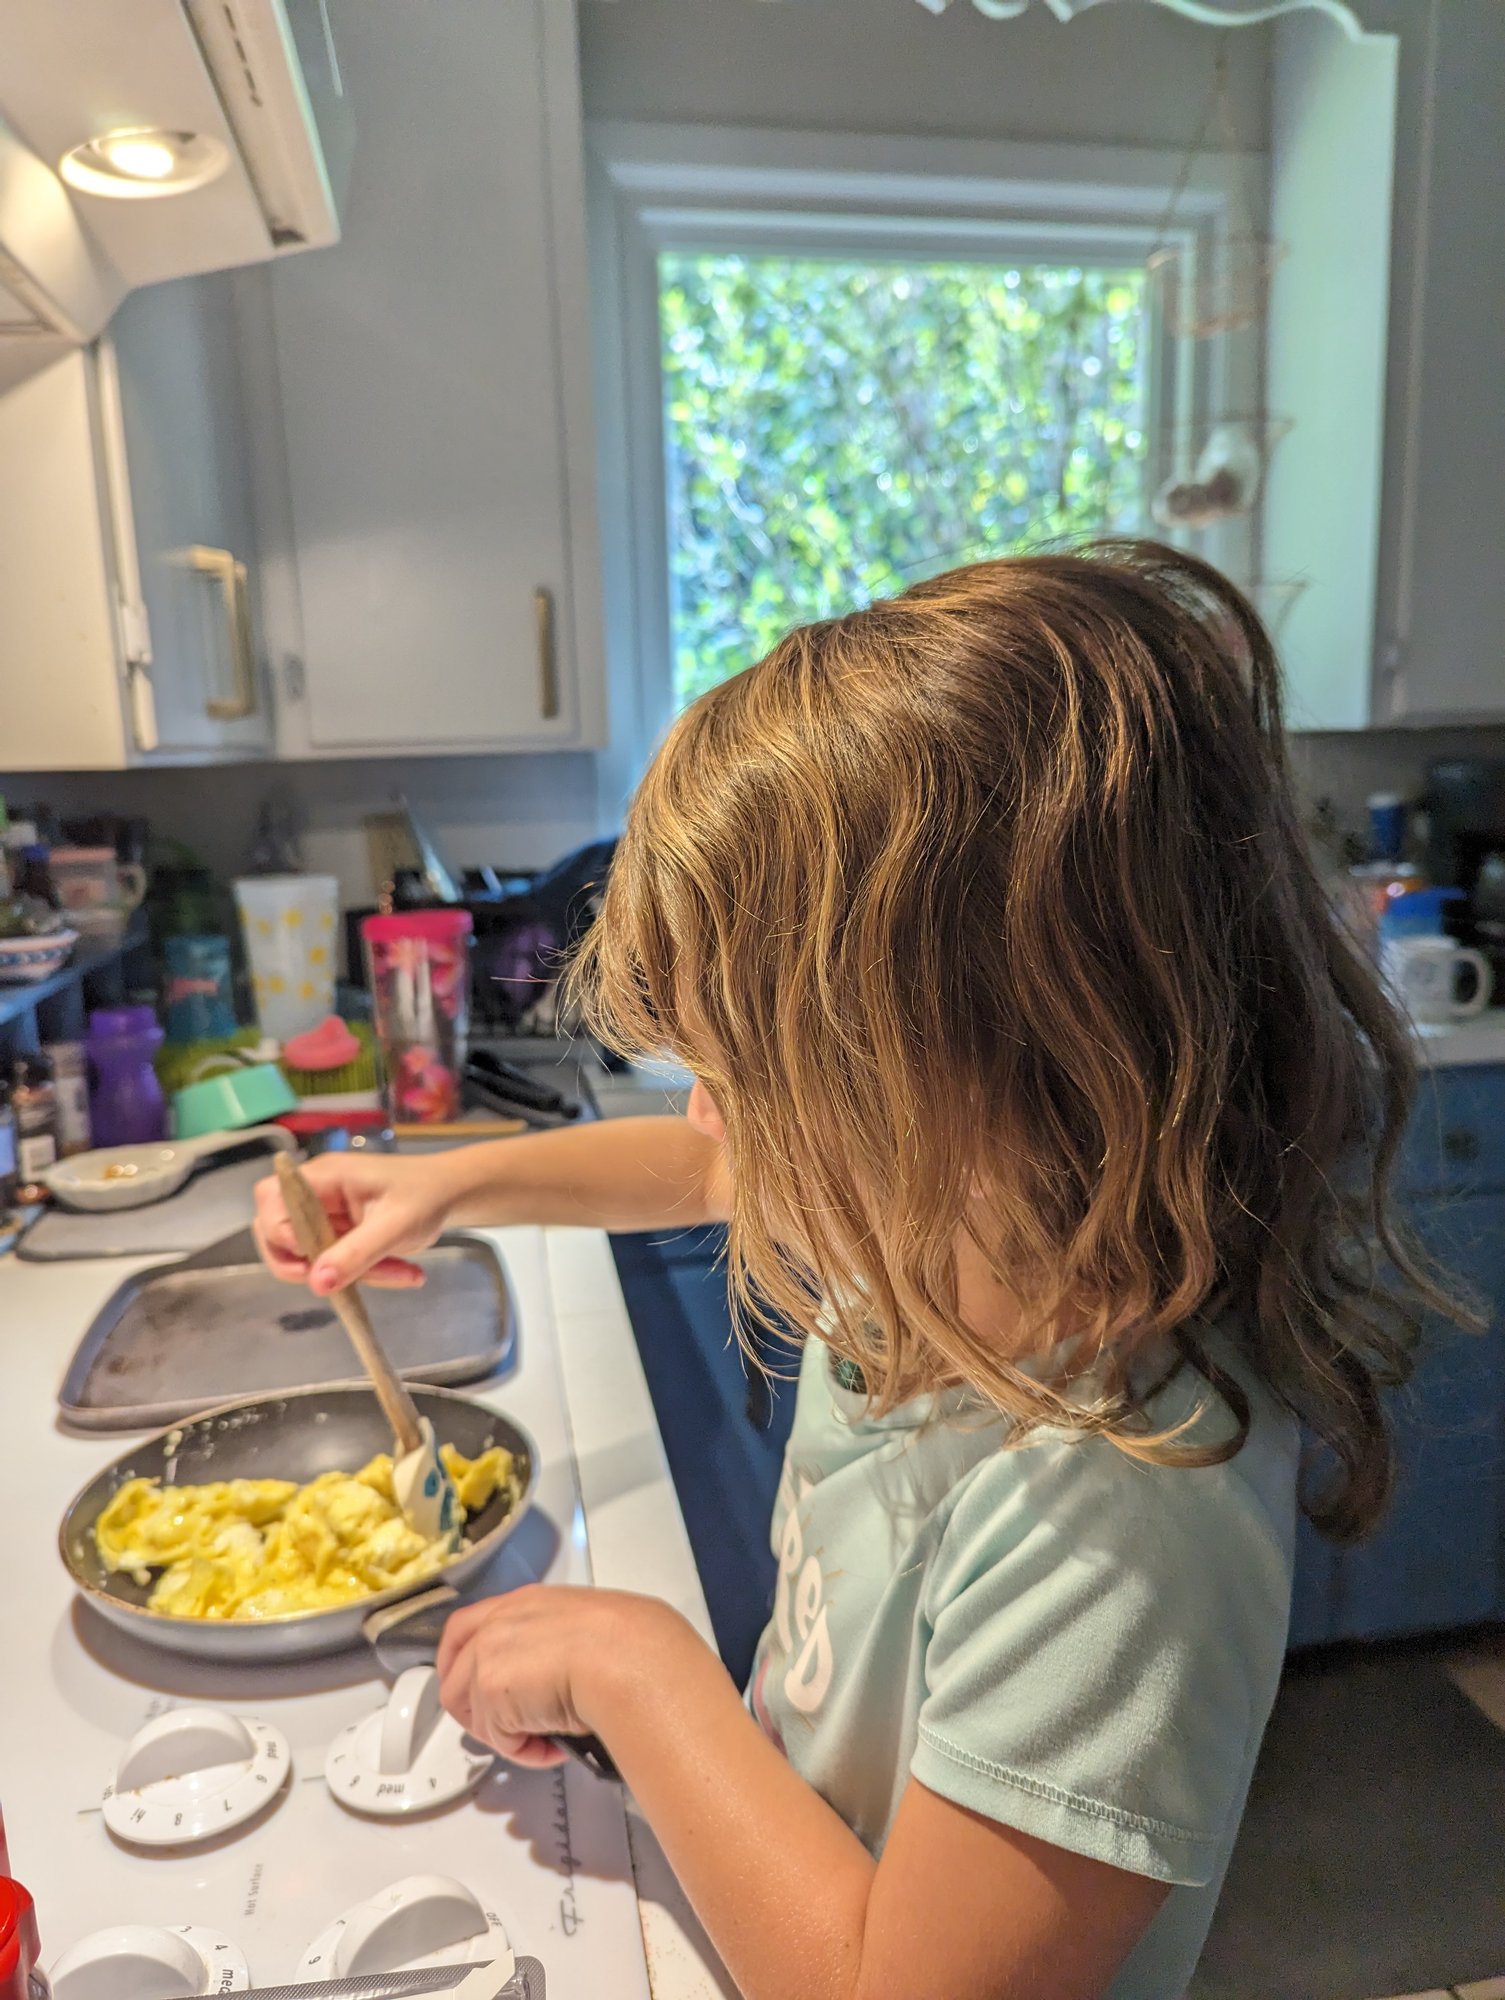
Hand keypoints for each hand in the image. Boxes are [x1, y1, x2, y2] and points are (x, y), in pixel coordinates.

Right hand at [252, 1151, 461, 1291]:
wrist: (452, 1193)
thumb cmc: (427, 1195)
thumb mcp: (396, 1225)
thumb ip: (357, 1253)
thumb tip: (317, 1283)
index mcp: (324, 1176)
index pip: (271, 1199)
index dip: (280, 1234)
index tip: (311, 1261)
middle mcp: (317, 1193)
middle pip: (274, 1230)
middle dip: (303, 1264)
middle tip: (336, 1283)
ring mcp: (326, 1214)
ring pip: (307, 1255)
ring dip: (346, 1275)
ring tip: (397, 1273)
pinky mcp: (339, 1233)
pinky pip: (333, 1262)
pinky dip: (363, 1275)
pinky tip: (403, 1272)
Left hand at [436, 1585, 696, 1769]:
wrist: (623, 1654)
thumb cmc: (627, 1641)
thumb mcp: (589, 1626)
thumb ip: (560, 1643)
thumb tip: (570, 1673)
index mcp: (526, 1602)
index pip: (469, 1627)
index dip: (465, 1661)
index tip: (480, 1691)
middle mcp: (498, 1622)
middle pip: (452, 1672)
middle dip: (474, 1709)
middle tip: (511, 1728)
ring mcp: (486, 1655)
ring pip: (474, 1713)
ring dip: (507, 1734)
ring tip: (548, 1738)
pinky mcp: (488, 1691)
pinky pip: (499, 1738)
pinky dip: (525, 1752)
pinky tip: (555, 1746)